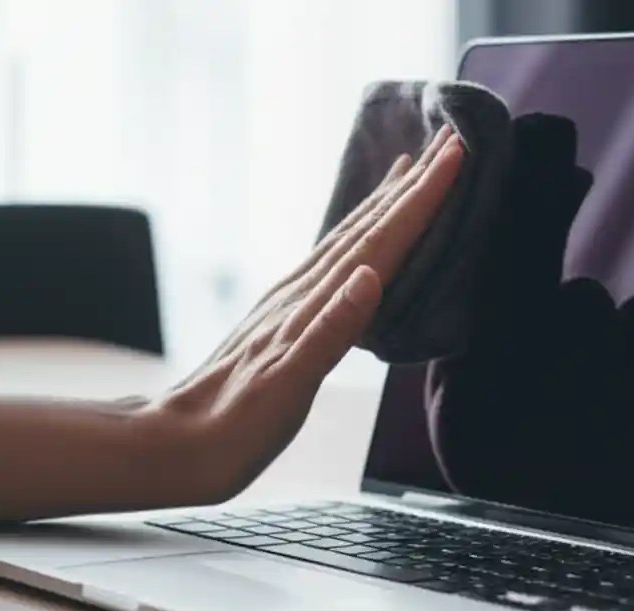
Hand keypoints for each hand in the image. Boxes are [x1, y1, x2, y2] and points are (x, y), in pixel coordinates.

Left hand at [146, 126, 463, 504]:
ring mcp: (292, 302)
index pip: (379, 241)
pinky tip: (363, 238)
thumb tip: (368, 276)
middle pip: (368, 226)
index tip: (454, 154)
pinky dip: (360, 237)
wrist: (178, 444)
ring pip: (351, 238)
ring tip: (409, 172)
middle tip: (448, 142)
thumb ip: (330, 330)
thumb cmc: (236, 426)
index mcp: (312, 305)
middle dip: (412, 185)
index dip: (420, 199)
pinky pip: (334, 261)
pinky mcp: (286, 318)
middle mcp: (303, 293)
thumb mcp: (287, 386)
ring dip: (385, 203)